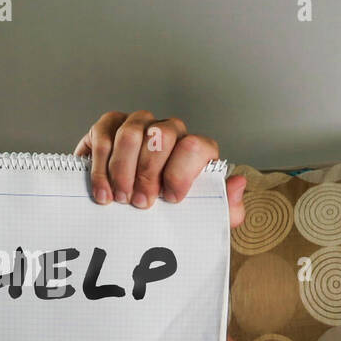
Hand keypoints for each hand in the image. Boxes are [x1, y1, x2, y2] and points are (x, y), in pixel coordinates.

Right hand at [74, 110, 247, 227]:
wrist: (131, 211)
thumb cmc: (169, 211)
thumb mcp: (200, 216)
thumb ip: (226, 207)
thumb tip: (238, 183)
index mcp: (196, 149)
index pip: (196, 146)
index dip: (182, 172)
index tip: (171, 199)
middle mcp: (170, 130)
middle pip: (162, 135)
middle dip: (149, 173)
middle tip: (141, 203)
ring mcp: (139, 123)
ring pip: (132, 133)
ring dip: (124, 170)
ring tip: (121, 199)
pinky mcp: (109, 125)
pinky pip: (104, 135)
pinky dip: (102, 167)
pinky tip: (103, 191)